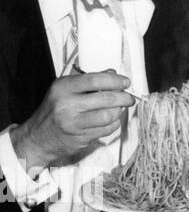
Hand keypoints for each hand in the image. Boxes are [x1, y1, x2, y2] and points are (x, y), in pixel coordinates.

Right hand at [11, 72, 134, 171]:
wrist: (37, 138)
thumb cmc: (53, 111)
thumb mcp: (64, 90)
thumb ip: (88, 80)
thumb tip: (112, 73)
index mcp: (62, 88)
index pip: (95, 80)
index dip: (115, 80)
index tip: (125, 82)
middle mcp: (66, 105)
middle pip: (106, 99)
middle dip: (123, 97)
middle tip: (129, 97)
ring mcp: (73, 123)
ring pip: (109, 115)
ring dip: (119, 111)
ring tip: (119, 108)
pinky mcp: (80, 138)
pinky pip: (106, 129)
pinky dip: (114, 124)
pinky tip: (110, 120)